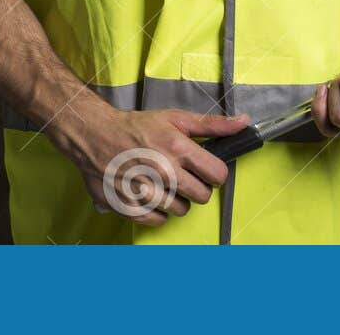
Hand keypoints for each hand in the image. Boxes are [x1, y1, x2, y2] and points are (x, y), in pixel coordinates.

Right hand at [65, 107, 249, 224]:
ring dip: (175, 199)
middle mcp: (163, 171)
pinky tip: (148, 193)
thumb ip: (212, 124)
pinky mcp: (130, 207)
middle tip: (181, 175)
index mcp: (177, 147)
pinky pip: (160, 220)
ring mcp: (145, 191)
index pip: (218, 175)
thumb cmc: (136, 126)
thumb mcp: (175, 118)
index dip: (213, 172)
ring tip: (161, 182)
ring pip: (181, 210)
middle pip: (202, 196)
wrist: (94, 134)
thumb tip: (244, 123)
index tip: (203, 168)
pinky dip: (157, 211)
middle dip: (196, 187)